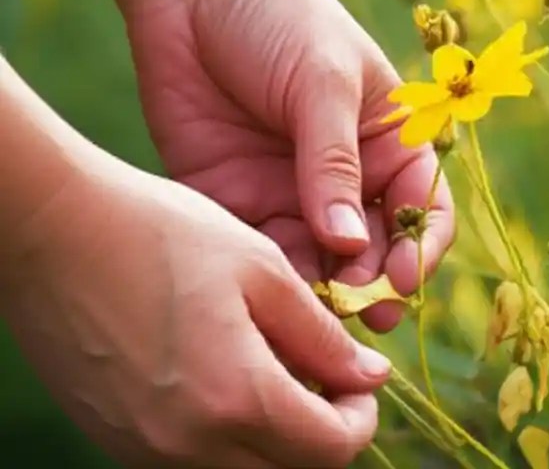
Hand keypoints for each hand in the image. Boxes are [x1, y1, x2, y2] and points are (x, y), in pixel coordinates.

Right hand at [0, 158, 389, 467]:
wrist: (50, 229)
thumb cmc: (161, 234)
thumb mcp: (263, 271)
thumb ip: (321, 337)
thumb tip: (370, 377)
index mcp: (237, 399)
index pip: (331, 451)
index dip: (360, 417)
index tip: (359, 376)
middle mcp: (188, 444)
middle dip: (322, 432)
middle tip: (325, 375)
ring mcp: (144, 449)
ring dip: (273, 437)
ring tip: (274, 370)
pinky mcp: (114, 439)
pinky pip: (190, 460)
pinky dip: (223, 435)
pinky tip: (222, 376)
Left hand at [121, 0, 452, 330]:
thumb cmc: (279, 14)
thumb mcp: (321, 82)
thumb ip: (333, 163)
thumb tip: (348, 243)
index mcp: (389, 142)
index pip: (423, 208)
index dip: (420, 249)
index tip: (402, 280)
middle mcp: (346, 176)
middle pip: (371, 248)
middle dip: (369, 284)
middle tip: (358, 314)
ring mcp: (291, 192)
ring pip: (317, 263)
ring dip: (319, 292)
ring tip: (312, 315)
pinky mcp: (234, 200)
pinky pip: (258, 251)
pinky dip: (267, 277)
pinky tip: (267, 292)